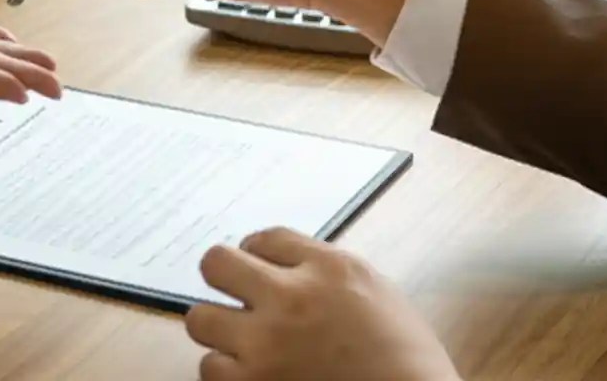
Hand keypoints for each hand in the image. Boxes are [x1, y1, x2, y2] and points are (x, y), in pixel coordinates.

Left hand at [185, 228, 459, 380]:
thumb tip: (282, 265)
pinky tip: (250, 373)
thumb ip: (328, 273)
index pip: (266, 238)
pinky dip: (227, 371)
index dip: (257, 252)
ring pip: (200, 319)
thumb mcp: (377, 293)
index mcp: (329, 270)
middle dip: (222, 277)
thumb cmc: (405, 357)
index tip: (258, 268)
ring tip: (244, 343)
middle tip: (235, 295)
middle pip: (216, 263)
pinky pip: (210, 367)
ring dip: (220, 330)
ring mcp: (267, 345)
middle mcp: (292, 298)